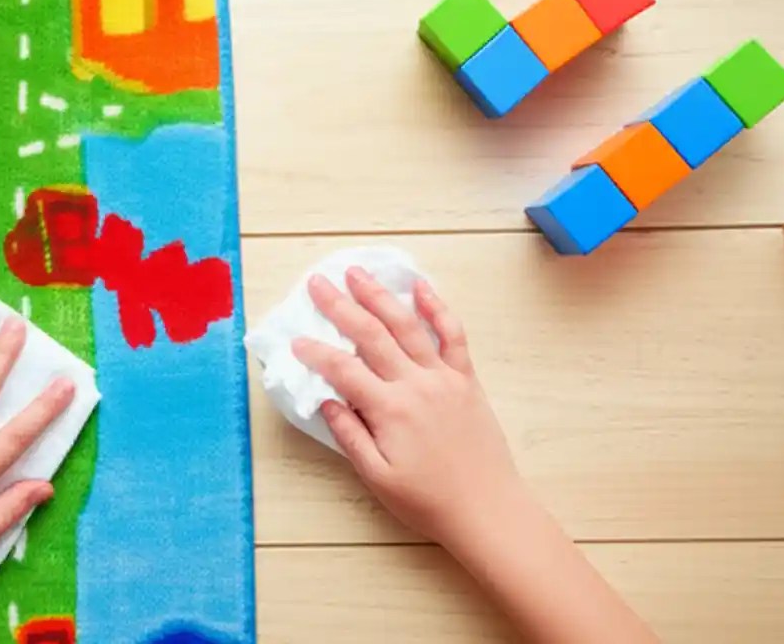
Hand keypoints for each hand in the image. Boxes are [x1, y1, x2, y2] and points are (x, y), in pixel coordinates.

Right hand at [292, 269, 531, 550]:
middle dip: (340, 306)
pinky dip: (436, 308)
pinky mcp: (465, 380)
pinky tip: (419, 287)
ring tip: (357, 273)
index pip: (343, 370)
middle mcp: (415, 385)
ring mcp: (443, 378)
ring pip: (406, 326)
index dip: (316, 353)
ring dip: (379, 296)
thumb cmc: (428, 501)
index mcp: (390, 410)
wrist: (487, 510)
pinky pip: (452, 335)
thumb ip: (350, 436)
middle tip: (317, 282)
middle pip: (371, 335)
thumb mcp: (378, 477)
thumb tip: (326, 401)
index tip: (295, 341)